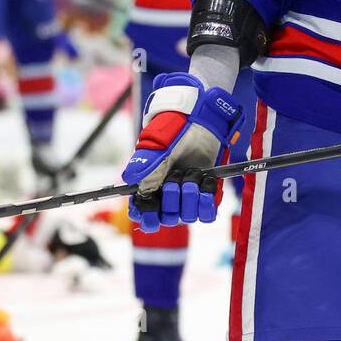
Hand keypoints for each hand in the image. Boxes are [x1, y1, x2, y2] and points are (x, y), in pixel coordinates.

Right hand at [122, 72, 242, 231]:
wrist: (201, 122)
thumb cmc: (174, 132)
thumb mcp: (156, 146)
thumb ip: (144, 164)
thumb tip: (133, 181)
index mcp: (150, 188)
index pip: (144, 216)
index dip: (148, 216)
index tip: (153, 206)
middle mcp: (168, 197)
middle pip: (168, 219)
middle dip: (172, 198)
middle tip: (175, 177)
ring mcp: (188, 198)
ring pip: (188, 216)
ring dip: (190, 195)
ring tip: (192, 173)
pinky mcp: (207, 195)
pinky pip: (207, 213)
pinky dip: (207, 198)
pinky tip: (206, 181)